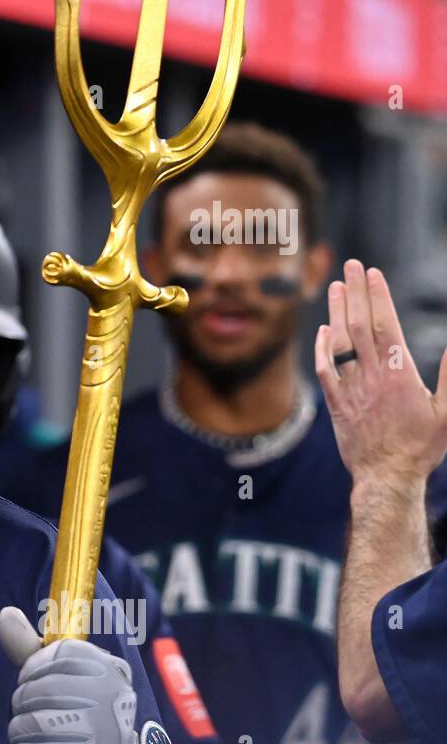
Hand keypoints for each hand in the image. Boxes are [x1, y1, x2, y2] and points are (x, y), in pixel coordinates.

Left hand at [0, 606, 141, 743]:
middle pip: (39, 688)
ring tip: (31, 737)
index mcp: (110, 667)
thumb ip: (31, 649)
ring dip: (19, 732)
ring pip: (30, 721)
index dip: (34, 670)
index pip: (58, 653)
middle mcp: (112, 694)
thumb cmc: (79, 717)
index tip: (36, 683)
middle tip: (32, 716)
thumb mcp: (60, 678)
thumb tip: (6, 613)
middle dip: (22, 705)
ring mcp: (103, 729)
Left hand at [315, 259, 446, 486]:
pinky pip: (325, 371)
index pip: (385, 326)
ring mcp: (351, 389)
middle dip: (355, 292)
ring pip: (340, 343)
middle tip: (351, 266)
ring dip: (337, 312)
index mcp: (400, 374)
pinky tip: (323, 331)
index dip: (378, 297)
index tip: (373, 274)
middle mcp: (372, 377)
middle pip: (360, 326)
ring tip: (335, 287)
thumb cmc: (422, 447)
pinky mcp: (336, 404)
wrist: (387, 477)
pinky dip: (322, 349)